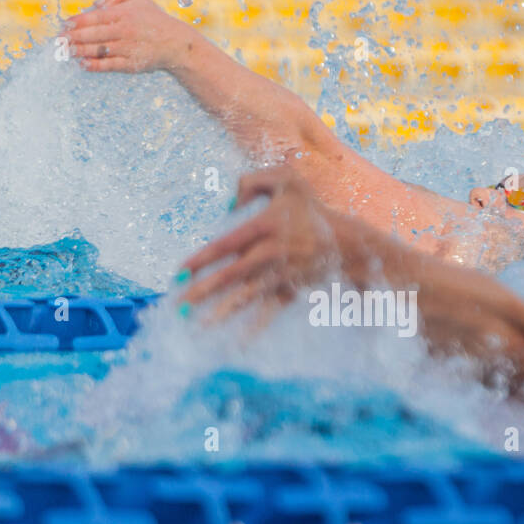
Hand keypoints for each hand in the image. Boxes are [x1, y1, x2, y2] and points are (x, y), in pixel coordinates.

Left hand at [63, 0, 191, 72]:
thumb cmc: (152, 18)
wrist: (175, 43)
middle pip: (92, 35)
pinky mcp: (131, 65)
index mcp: (124, 14)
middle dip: (73, 38)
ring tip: (66, 51)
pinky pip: (109, 66)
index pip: (94, 17)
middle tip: (59, 40)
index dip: (77, 22)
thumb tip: (95, 5)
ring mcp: (128, 49)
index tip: (64, 24)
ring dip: (79, 51)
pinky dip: (95, 66)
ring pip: (98, 50)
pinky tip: (83, 64)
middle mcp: (124, 31)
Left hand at [178, 167, 347, 324]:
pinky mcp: (289, 289)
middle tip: (177, 305)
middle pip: (231, 275)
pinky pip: (269, 311)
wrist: (346, 241)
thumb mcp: (286, 179)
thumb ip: (251, 182)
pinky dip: (255, 328)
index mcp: (265, 226)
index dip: (202, 259)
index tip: (180, 273)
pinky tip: (238, 344)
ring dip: (222, 313)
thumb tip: (227, 207)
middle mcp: (270, 252)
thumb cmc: (310, 208)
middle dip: (203, 291)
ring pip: (247, 296)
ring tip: (199, 327)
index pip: (226, 244)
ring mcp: (280, 274)